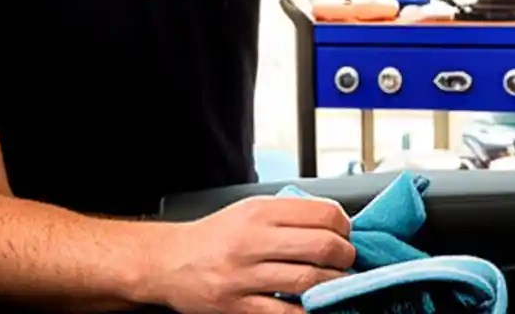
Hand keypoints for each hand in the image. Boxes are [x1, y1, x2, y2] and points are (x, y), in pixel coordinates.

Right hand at [148, 195, 354, 313]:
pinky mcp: (237, 306)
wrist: (168, 263)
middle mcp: (252, 241)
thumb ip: (288, 214)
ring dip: (332, 283)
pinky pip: (285, 312)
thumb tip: (334, 224)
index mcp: (260, 212)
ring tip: (335, 282)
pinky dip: (307, 310)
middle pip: (321, 246)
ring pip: (308, 280)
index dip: (344, 226)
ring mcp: (244, 276)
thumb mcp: (250, 211)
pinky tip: (314, 305)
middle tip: (347, 260)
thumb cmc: (215, 237)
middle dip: (345, 255)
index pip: (322, 213)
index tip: (345, 234)